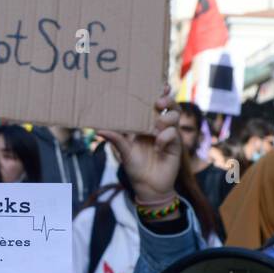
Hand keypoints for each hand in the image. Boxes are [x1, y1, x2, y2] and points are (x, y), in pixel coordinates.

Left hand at [96, 84, 180, 204]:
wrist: (148, 188)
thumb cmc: (135, 168)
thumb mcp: (123, 152)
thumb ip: (116, 139)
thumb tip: (98, 129)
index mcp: (146, 123)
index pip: (155, 104)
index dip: (159, 93)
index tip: (159, 84)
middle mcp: (159, 126)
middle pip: (169, 106)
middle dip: (167, 99)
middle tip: (158, 102)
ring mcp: (169, 135)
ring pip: (174, 116)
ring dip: (167, 117)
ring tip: (157, 125)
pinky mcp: (175, 146)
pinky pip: (174, 134)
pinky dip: (166, 137)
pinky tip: (158, 145)